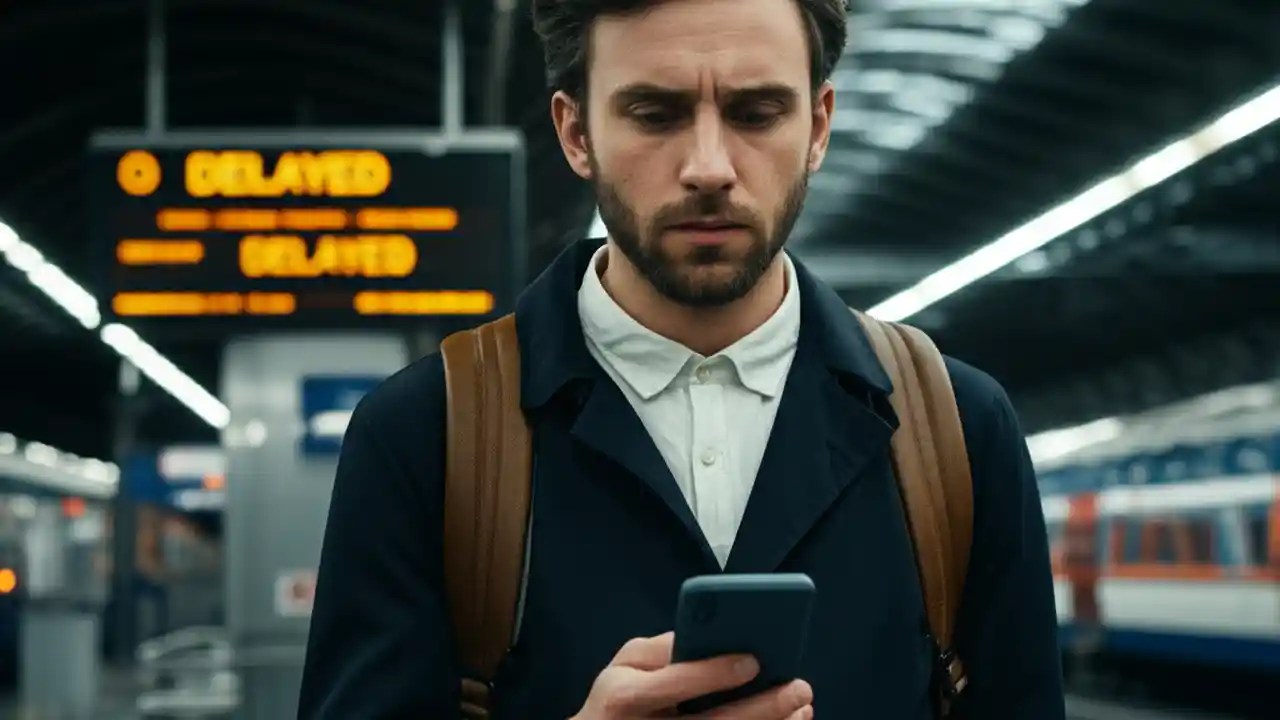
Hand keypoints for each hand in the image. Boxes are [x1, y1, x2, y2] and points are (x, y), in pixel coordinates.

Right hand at [571, 632, 813, 718]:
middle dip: (762, 708)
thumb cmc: (618, 697)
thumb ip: (662, 649)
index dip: (713, 673)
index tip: (753, 661)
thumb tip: (711, 636)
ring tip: (803, 709)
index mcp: (625, 696)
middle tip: (800, 689)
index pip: (674, 683)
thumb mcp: (625, 665)